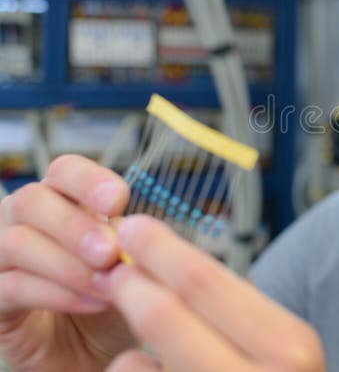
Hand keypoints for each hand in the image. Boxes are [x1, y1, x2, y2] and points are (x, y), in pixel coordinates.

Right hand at [0, 154, 136, 370]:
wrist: (94, 352)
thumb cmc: (112, 298)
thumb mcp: (131, 266)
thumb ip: (130, 244)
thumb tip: (139, 231)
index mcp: (63, 200)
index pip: (64, 171)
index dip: (88, 180)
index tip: (119, 199)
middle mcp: (25, 221)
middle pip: (32, 200)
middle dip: (75, 225)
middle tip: (111, 252)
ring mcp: (1, 259)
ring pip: (17, 242)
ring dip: (69, 264)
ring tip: (108, 285)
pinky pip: (11, 287)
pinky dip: (58, 293)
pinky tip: (92, 303)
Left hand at [97, 215, 325, 371]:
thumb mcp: (280, 345)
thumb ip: (230, 306)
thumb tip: (157, 254)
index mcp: (290, 346)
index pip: (204, 280)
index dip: (160, 249)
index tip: (133, 228)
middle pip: (162, 314)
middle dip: (127, 283)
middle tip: (112, 268)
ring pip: (134, 365)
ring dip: (128, 350)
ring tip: (143, 344)